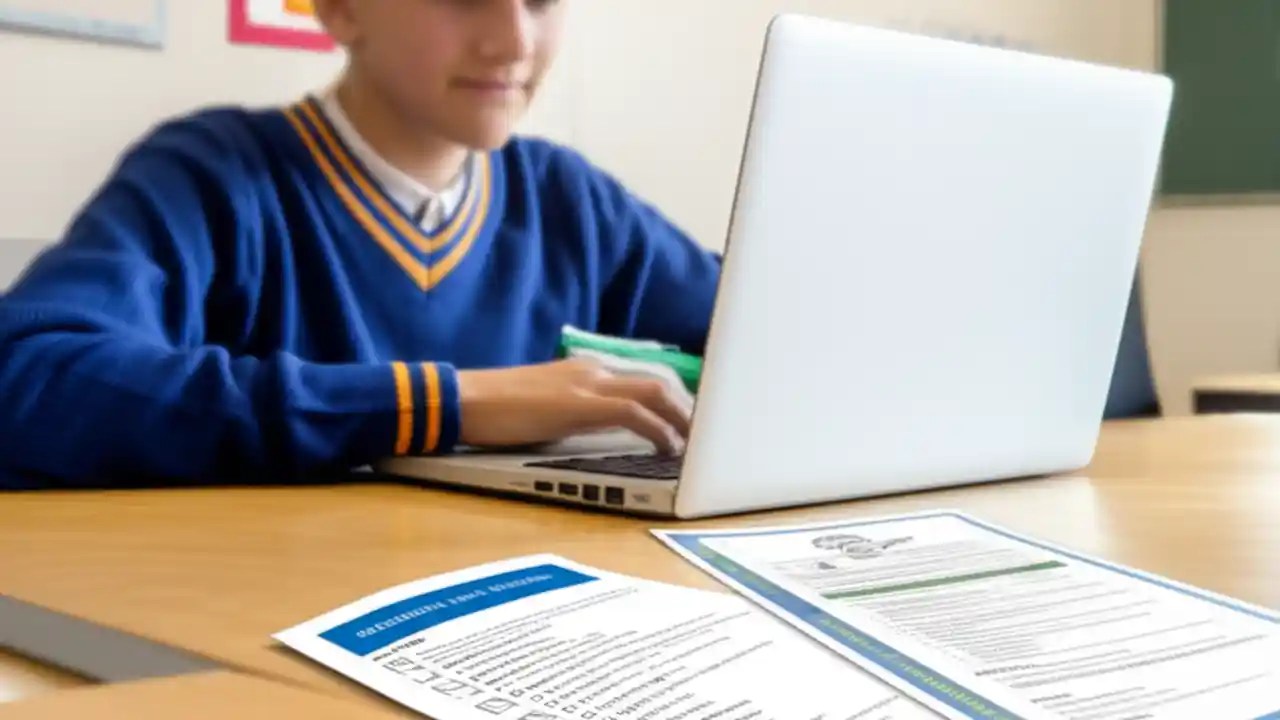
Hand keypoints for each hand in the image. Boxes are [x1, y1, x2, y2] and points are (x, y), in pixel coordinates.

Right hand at [457, 358, 690, 454]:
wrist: (462, 400)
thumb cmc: (497, 410)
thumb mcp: (548, 410)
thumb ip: (578, 414)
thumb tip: (601, 433)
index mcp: (585, 371)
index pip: (642, 379)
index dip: (673, 400)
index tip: (690, 422)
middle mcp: (592, 371)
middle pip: (658, 382)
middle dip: (687, 408)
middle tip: (705, 436)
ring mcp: (587, 384)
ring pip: (654, 392)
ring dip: (682, 418)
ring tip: (697, 444)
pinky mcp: (579, 404)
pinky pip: (633, 413)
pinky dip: (657, 429)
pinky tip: (668, 448)